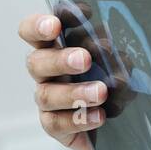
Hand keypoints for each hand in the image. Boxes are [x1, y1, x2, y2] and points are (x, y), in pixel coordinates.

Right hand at [19, 12, 106, 149]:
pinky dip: (80, 120)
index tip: (56, 24)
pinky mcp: (54, 125)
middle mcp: (46, 72)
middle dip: (60, 60)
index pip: (32, 31)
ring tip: (101, 92)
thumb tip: (106, 44)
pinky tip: (99, 115)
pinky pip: (58, 124)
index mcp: (54, 46)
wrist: (117, 112)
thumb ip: (105, 45)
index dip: (38, 26)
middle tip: (84, 60)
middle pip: (37, 63)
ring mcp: (47, 99)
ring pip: (47, 96)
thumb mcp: (113, 53)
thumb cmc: (110, 73)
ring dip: (75, 93)